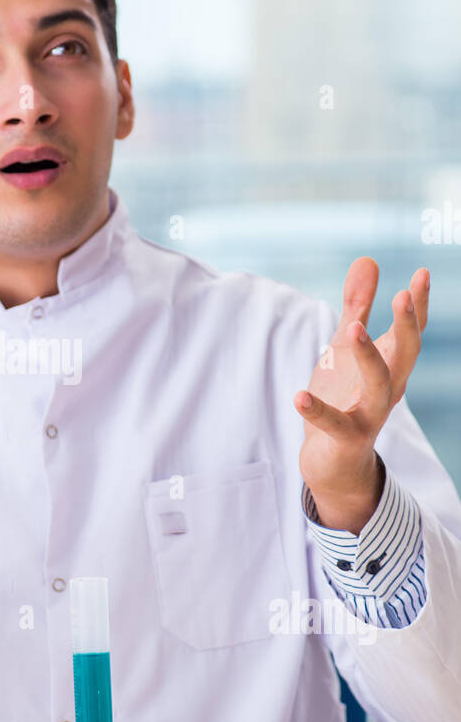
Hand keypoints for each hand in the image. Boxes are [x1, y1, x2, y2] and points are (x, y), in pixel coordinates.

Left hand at [295, 259, 429, 532]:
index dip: (418, 305)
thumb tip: (368, 259)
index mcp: (390, 365)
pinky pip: (335, 424)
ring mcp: (370, 414)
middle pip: (406, 355)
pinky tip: (299, 396)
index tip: (422, 273)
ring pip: (379, 386)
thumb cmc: (345, 397)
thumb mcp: (346, 348)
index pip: (410, 332)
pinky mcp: (347, 438)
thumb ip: (357, 307)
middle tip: (402, 294)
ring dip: (368, 357)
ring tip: (352, 329)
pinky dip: (318, 411)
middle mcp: (387, 389)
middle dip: (408, 326)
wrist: (336, 462)